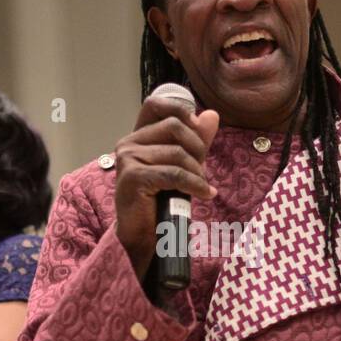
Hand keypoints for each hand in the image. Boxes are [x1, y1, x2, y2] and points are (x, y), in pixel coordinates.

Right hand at [113, 94, 219, 279]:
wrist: (143, 237)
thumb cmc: (161, 202)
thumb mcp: (182, 166)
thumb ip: (195, 141)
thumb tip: (212, 115)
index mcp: (137, 137)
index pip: (156, 104)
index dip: (181, 110)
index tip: (197, 127)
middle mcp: (128, 143)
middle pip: (175, 126)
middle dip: (197, 147)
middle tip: (202, 171)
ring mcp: (128, 159)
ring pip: (177, 152)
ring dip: (197, 172)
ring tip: (201, 187)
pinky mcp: (133, 177)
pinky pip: (174, 173)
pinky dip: (195, 184)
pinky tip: (205, 194)